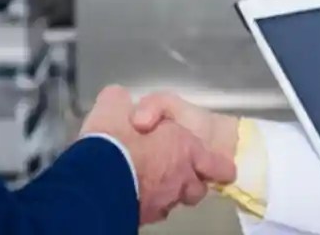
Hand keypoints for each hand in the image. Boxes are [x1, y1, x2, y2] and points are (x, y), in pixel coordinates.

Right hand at [81, 86, 236, 224]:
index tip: (223, 169)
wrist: (97, 177)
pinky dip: (146, 203)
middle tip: (178, 174)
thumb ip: (125, 102)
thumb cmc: (115, 137)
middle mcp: (181, 178)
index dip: (218, 165)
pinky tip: (132, 195)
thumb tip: (128, 106)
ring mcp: (164, 201)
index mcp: (185, 148)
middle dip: (191, 182)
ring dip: (167, 193)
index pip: (214, 163)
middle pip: (196, 188)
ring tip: (153, 185)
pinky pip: (151, 210)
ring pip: (174, 201)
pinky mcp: (143, 217)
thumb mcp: (116, 104)